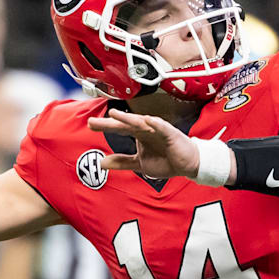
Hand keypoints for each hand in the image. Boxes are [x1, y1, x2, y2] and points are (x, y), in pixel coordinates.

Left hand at [87, 109, 208, 179]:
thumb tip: (102, 162)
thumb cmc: (166, 160)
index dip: (105, 126)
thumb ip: (122, 162)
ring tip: (114, 114)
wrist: (188, 164)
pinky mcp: (171, 134)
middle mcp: (146, 129)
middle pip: (126, 123)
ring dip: (128, 118)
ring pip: (141, 122)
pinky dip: (155, 124)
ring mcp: (158, 130)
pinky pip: (162, 127)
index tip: (90, 124)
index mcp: (138, 135)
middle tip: (93, 121)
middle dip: (110, 122)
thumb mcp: (140, 163)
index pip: (119, 129)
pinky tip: (147, 120)